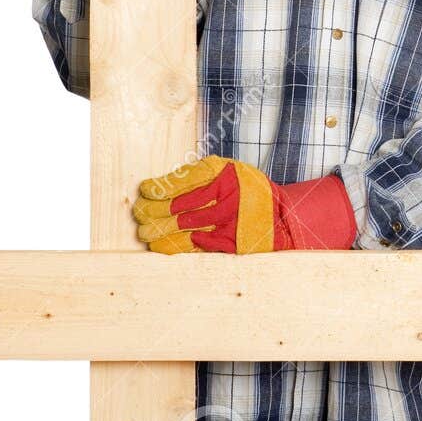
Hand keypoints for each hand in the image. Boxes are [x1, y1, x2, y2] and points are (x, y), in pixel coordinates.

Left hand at [132, 155, 356, 253]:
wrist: (281, 217)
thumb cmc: (248, 191)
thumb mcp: (229, 173)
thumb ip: (199, 176)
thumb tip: (159, 186)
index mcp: (224, 174)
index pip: (181, 182)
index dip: (158, 188)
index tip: (144, 191)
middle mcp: (227, 197)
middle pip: (178, 207)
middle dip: (152, 212)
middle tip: (140, 215)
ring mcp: (229, 223)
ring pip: (183, 229)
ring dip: (159, 233)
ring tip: (145, 233)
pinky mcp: (230, 243)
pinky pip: (195, 247)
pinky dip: (175, 247)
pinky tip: (161, 246)